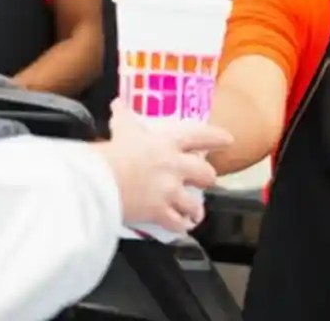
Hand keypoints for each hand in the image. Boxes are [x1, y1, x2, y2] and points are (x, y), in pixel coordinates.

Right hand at [95, 99, 232, 232]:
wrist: (100, 180)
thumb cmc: (112, 151)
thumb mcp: (122, 128)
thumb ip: (123, 115)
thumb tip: (118, 103)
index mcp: (169, 143)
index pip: (201, 137)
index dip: (217, 138)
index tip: (229, 140)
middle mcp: (175, 167)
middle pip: (205, 175)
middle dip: (207, 179)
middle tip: (205, 181)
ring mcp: (170, 191)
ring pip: (194, 204)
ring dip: (195, 209)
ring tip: (194, 213)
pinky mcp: (160, 212)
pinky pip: (177, 223)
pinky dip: (180, 226)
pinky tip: (181, 227)